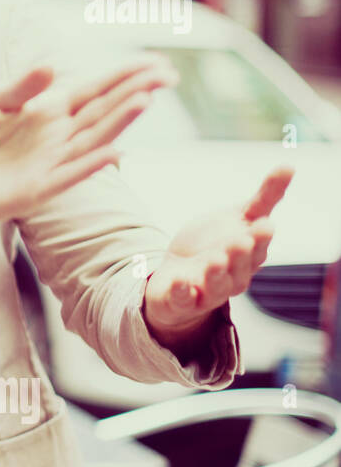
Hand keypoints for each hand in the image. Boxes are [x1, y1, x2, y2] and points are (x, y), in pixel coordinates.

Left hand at [0, 58, 176, 239]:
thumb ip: (20, 87)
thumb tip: (51, 65)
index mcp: (50, 111)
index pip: (94, 90)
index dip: (124, 76)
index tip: (156, 62)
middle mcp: (59, 136)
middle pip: (103, 110)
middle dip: (134, 91)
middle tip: (168, 75)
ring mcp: (52, 162)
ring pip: (93, 140)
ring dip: (119, 122)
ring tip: (144, 100)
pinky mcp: (38, 189)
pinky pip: (69, 175)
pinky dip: (90, 165)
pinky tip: (113, 153)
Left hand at [142, 166, 294, 345]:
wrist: (178, 279)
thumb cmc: (215, 247)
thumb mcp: (238, 218)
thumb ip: (264, 197)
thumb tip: (289, 166)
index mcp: (248, 257)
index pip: (257, 247)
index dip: (260, 238)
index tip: (263, 224)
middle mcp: (232, 277)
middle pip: (238, 268)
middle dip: (239, 255)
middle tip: (240, 240)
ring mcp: (207, 291)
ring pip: (216, 286)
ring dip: (215, 274)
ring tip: (213, 261)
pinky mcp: (181, 300)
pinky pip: (183, 299)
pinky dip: (182, 293)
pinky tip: (180, 283)